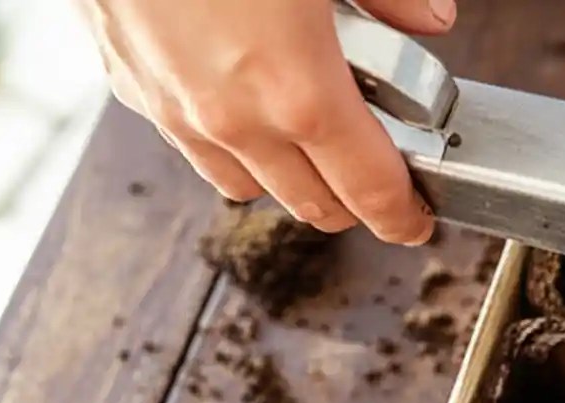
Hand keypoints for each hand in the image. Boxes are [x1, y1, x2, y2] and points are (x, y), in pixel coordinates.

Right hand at [75, 0, 456, 244]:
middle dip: (353, 200)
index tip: (416, 221)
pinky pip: (194, 146)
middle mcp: (234, 121)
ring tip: (311, 129)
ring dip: (288, 176)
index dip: (402, 216)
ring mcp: (177, 112)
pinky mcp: (132, 88)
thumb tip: (431, 18)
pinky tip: (242, 94)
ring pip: (247, 186)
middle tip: (377, 168)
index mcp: (298, 92)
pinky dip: (230, 143)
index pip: (368, 190)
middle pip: (312, 206)